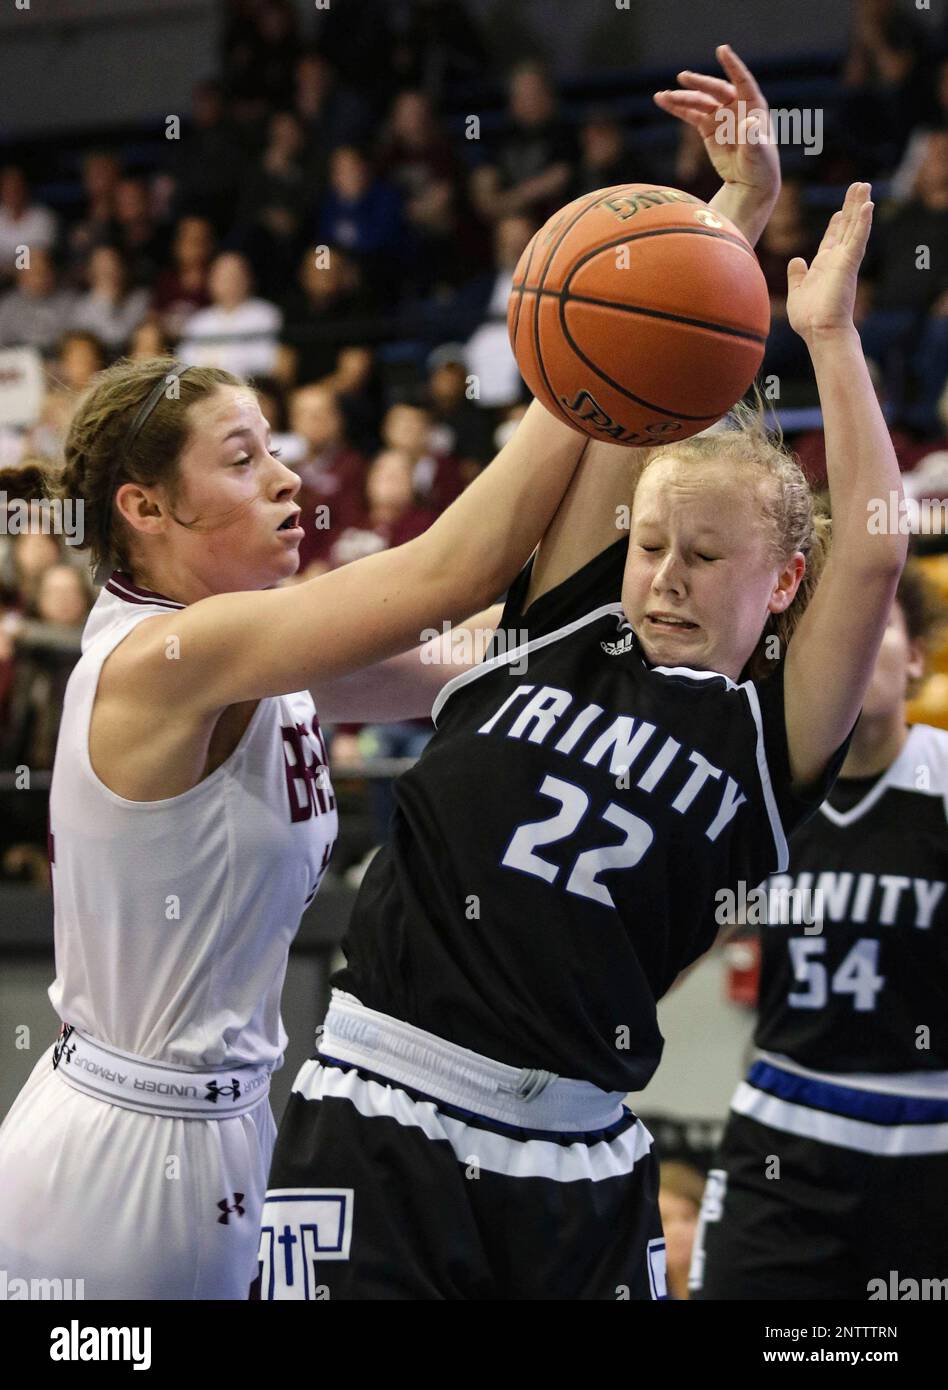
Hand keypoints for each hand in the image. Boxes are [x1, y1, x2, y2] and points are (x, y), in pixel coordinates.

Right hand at [653, 44, 779, 203]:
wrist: (749, 182)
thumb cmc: (760, 167)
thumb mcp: (758, 154)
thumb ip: (753, 139)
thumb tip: (749, 122)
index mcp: (753, 106)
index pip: (742, 81)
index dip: (732, 65)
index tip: (722, 50)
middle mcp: (736, 106)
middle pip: (716, 90)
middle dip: (699, 83)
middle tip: (682, 77)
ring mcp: (720, 116)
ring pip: (699, 102)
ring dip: (681, 98)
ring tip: (662, 96)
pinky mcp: (708, 128)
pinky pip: (690, 114)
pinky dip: (677, 108)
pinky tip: (663, 101)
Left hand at [787, 183, 873, 340]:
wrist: (819, 331)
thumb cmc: (809, 318)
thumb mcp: (797, 291)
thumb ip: (797, 275)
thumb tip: (796, 260)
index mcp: (824, 266)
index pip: (832, 239)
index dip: (836, 224)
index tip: (839, 210)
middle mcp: (837, 260)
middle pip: (846, 227)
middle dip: (851, 206)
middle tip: (858, 186)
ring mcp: (845, 260)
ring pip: (855, 227)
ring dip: (860, 206)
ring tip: (864, 186)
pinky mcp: (849, 263)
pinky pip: (858, 238)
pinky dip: (864, 222)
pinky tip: (868, 205)